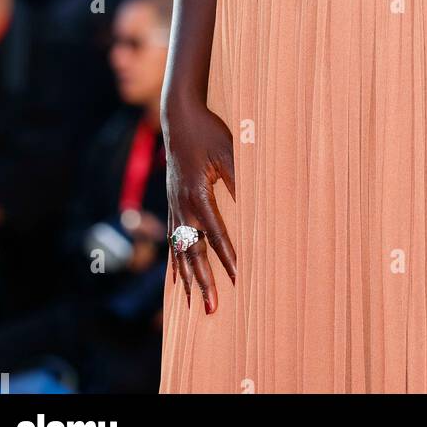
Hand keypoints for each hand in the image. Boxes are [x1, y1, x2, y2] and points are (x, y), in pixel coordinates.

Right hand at [163, 102, 235, 312]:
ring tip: (191, 304)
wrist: (178, 117)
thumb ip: (239, 177)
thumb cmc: (207, 131)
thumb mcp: (228, 150)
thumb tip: (253, 206)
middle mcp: (182, 205)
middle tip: (211, 309)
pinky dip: (174, 262)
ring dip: (186, 278)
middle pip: (193, 251)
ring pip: (179, 250)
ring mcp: (174, 205)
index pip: (216, 233)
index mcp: (197, 194)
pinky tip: (176, 279)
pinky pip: (172, 239)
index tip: (237, 279)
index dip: (227, 257)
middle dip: (202, 281)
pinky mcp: (172, 203)